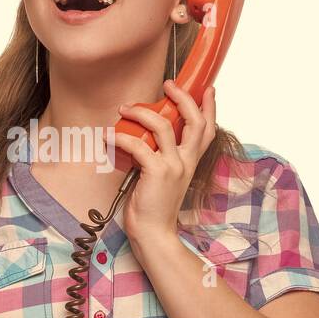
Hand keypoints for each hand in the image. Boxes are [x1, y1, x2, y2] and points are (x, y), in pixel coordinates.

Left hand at [112, 81, 216, 250]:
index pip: (208, 130)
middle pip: (195, 121)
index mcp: (191, 162)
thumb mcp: (166, 178)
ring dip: (142, 112)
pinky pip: (138, 145)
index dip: (210, 107)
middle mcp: (186, 161)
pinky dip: (121, 137)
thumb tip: (147, 138)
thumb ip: (163, 158)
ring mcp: (173, 166)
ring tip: (126, 107)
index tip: (208, 88)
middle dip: (183, 97)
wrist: (154, 234)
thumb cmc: (154, 208)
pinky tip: (109, 136)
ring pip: (164, 126)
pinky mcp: (156, 172)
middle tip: (169, 83)